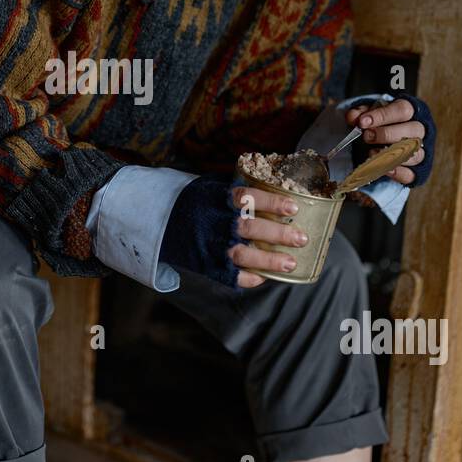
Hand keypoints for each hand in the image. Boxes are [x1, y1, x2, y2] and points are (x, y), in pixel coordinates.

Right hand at [159, 177, 309, 289]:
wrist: (160, 221)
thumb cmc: (195, 201)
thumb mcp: (210, 185)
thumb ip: (238, 188)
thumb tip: (277, 183)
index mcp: (214, 198)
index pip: (245, 198)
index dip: (270, 202)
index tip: (293, 207)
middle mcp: (212, 222)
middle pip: (248, 229)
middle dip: (277, 235)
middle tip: (302, 238)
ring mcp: (208, 245)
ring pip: (241, 256)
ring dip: (268, 261)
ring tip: (291, 263)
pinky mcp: (205, 265)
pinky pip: (229, 276)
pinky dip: (249, 278)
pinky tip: (265, 277)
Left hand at [344, 97, 426, 184]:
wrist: (386, 137)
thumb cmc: (379, 122)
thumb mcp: (369, 113)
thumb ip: (360, 113)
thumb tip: (352, 117)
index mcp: (409, 111)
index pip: (402, 110)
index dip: (382, 116)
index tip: (362, 122)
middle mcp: (418, 130)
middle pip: (413, 129)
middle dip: (387, 134)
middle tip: (366, 136)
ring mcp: (419, 150)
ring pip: (415, 152)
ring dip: (392, 154)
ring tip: (371, 153)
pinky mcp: (416, 170)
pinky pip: (411, 174)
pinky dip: (398, 173)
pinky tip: (384, 170)